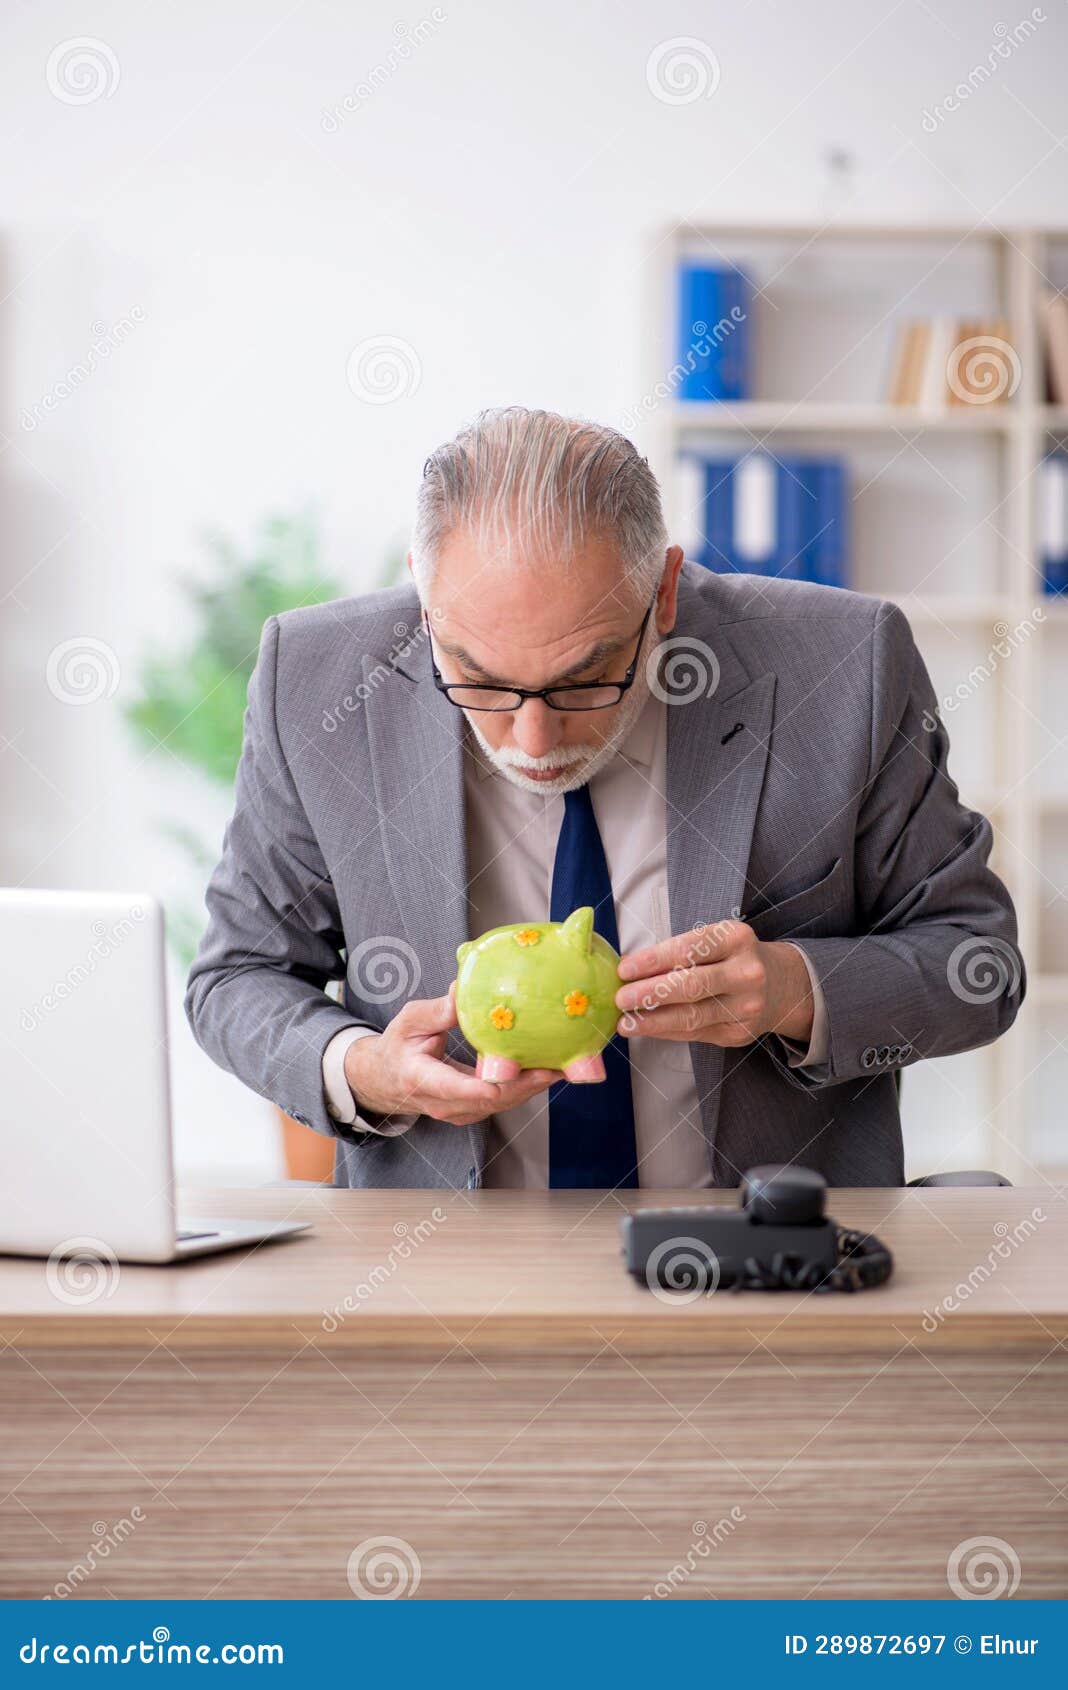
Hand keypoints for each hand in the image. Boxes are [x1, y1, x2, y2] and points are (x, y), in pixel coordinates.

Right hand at [343, 982, 561, 1126]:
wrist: (387, 1080)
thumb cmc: (398, 1047)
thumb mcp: (409, 1022)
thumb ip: (437, 1010)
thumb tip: (462, 988)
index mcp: (421, 1079)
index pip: (451, 1087)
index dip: (476, 1086)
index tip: (497, 1080)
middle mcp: (442, 1102)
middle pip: (488, 1099)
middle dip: (524, 1085)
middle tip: (554, 1066)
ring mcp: (458, 1112)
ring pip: (500, 1104)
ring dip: (532, 1087)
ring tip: (562, 1066)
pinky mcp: (472, 1111)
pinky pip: (502, 1102)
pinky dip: (525, 1088)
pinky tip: (546, 1069)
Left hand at [614, 921, 813, 1049]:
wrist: (780, 985)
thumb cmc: (732, 958)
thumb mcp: (716, 941)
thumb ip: (680, 953)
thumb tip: (630, 971)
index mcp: (736, 939)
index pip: (689, 949)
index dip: (653, 960)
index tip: (624, 969)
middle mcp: (745, 972)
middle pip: (692, 985)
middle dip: (650, 993)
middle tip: (621, 998)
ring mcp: (745, 1006)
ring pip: (693, 1016)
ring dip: (653, 1021)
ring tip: (626, 1022)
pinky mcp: (738, 1033)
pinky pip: (696, 1034)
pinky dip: (667, 1031)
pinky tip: (647, 1029)